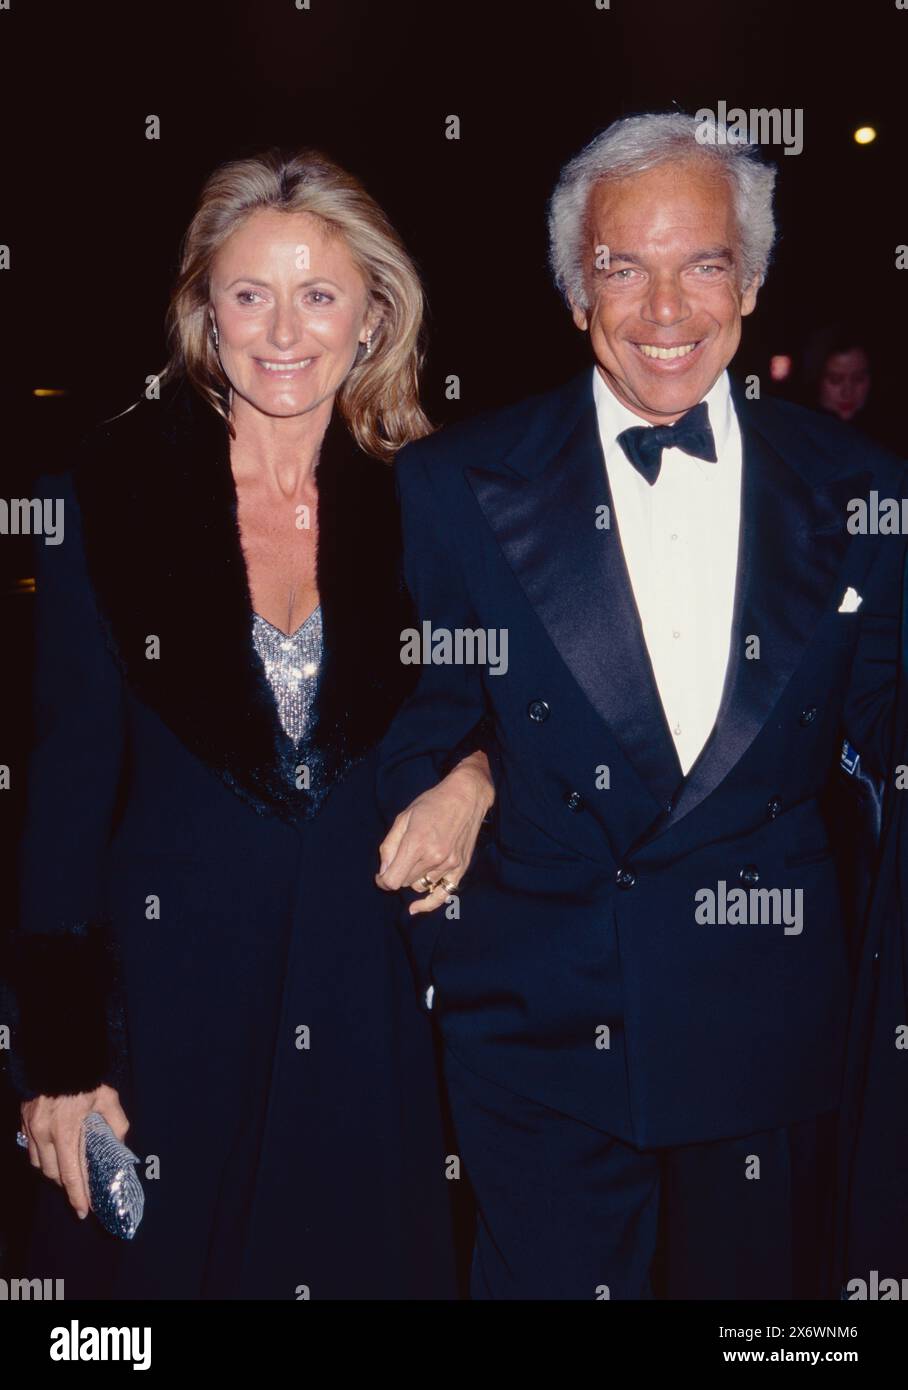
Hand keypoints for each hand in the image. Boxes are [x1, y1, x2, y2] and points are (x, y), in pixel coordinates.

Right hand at [20, 1084, 129, 1218]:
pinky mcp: (23, 1122)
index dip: (77, 1195)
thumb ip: (116, 1124)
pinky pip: (31, 1150)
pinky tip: (56, 1154)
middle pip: (53, 1174)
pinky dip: (43, 1157)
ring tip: (69, 1173)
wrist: (58, 1056)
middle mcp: (44, 1133)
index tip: (83, 1211)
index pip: (70, 1174)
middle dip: (67, 1186)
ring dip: (54, 1172)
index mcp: (66, 1130)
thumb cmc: (85, 1077)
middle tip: (81, 1192)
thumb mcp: (108, 1098)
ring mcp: (30, 1128)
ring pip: (40, 1165)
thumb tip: (120, 1147)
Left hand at [376, 751, 493, 914]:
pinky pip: (443, 894)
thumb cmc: (432, 803)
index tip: (381, 876)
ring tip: (418, 859)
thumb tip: (383, 873)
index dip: (383, 881)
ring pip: (420, 886)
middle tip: (401, 858)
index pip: (393, 880)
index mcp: (416, 843)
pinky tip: (415, 908)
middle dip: (398, 874)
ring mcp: (449, 864)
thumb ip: (389, 846)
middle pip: (405, 882)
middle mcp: (433, 857)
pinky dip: (428, 903)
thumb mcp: (403, 817)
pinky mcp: (461, 868)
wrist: (466, 796)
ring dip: (413, 878)